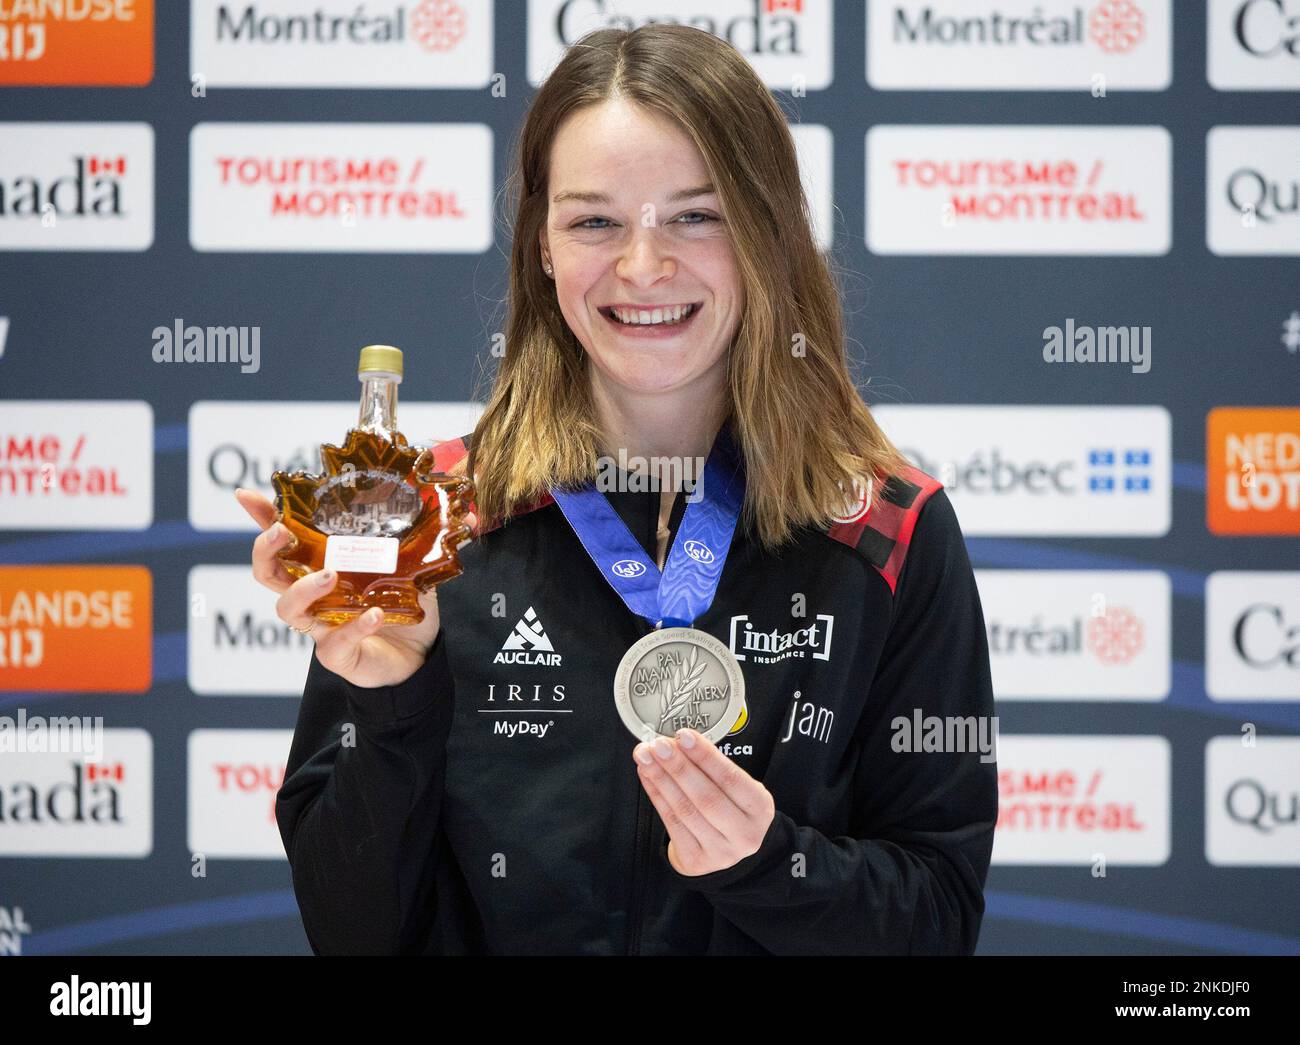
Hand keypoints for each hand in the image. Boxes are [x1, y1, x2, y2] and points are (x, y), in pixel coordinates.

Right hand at [234, 486, 476, 689]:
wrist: (420, 658)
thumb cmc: (404, 606)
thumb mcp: (409, 565)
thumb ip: (412, 538)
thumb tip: (445, 502)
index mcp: (322, 567)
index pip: (283, 541)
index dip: (262, 519)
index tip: (247, 495)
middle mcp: (313, 597)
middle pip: (268, 575)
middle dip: (267, 552)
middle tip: (281, 534)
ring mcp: (320, 627)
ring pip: (289, 610)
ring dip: (305, 589)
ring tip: (330, 574)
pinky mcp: (337, 655)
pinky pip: (335, 641)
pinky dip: (355, 625)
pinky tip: (374, 613)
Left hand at [633, 729, 776, 876]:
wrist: (726, 850)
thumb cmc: (731, 809)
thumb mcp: (737, 789)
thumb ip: (713, 768)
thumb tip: (678, 742)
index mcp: (760, 809)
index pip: (731, 778)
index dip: (705, 756)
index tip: (683, 736)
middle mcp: (744, 833)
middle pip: (706, 797)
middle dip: (679, 767)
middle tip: (659, 745)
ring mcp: (720, 851)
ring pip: (685, 810)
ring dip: (661, 779)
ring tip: (646, 757)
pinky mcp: (696, 860)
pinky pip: (671, 822)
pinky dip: (656, 795)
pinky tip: (648, 776)